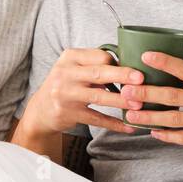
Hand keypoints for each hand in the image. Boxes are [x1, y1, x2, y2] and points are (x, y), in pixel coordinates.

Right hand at [22, 48, 145, 136]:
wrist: (40, 110)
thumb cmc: (65, 85)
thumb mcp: (73, 68)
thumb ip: (95, 65)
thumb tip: (129, 66)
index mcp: (70, 57)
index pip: (99, 56)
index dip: (119, 63)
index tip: (136, 69)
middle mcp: (65, 73)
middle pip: (99, 73)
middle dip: (122, 76)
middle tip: (142, 79)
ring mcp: (65, 94)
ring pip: (99, 96)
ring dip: (121, 101)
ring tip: (139, 105)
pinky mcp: (68, 113)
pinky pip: (96, 118)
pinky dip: (113, 123)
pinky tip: (128, 126)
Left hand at [119, 52, 182, 163]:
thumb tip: (175, 74)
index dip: (164, 62)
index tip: (145, 57)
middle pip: (172, 94)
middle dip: (146, 92)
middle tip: (126, 91)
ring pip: (172, 118)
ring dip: (149, 116)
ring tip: (130, 115)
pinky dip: (166, 135)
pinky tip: (153, 133)